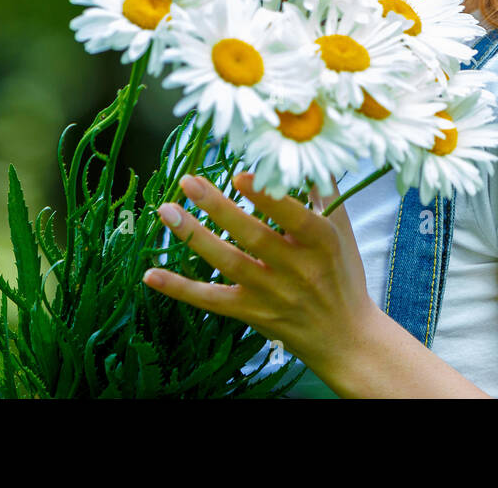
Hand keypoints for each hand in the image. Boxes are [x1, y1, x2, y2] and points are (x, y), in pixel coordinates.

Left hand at [143, 172, 374, 379]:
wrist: (345, 338)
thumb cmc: (343, 276)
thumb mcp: (343, 233)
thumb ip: (325, 195)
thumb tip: (307, 158)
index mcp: (321, 242)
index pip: (293, 216)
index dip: (266, 198)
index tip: (239, 176)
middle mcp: (296, 269)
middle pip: (253, 236)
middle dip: (219, 208)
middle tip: (189, 181)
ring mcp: (271, 293)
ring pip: (229, 262)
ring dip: (195, 236)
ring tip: (167, 211)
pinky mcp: (251, 313)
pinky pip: (211, 300)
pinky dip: (180, 288)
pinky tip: (151, 274)